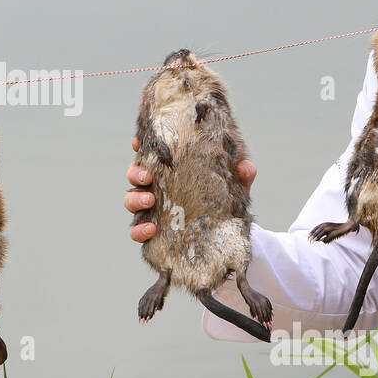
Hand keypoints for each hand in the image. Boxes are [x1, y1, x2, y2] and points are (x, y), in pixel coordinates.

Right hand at [126, 137, 256, 241]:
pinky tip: (151, 229)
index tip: (137, 142)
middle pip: (134, 175)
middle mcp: (156, 188)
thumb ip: (240, 176)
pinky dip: (139, 230)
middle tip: (147, 177)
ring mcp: (150, 211)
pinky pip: (137, 231)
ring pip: (131, 201)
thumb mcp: (233, 186)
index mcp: (170, 171)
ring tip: (149, 201)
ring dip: (135, 199)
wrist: (226, 235)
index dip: (140, 145)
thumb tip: (246, 167)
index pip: (150, 154)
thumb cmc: (224, 201)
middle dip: (135, 173)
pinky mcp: (151, 233)